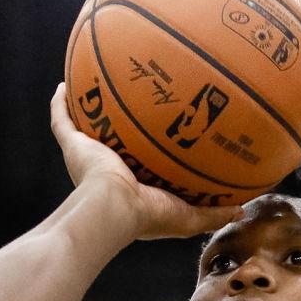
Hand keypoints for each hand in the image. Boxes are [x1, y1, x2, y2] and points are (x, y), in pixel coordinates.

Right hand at [49, 84, 244, 240]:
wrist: (113, 209)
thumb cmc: (148, 215)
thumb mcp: (188, 216)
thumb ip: (213, 213)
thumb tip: (241, 209)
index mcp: (131, 184)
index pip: (142, 163)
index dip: (150, 149)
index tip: (164, 131)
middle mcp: (108, 168)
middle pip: (113, 139)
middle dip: (120, 124)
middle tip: (135, 100)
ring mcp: (87, 155)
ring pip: (85, 126)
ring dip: (87, 109)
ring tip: (95, 84)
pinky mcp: (73, 145)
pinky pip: (61, 119)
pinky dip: (60, 103)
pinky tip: (64, 84)